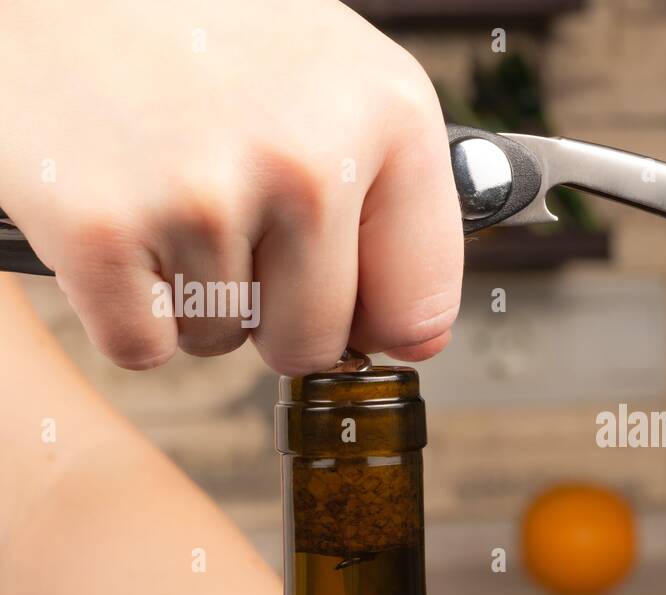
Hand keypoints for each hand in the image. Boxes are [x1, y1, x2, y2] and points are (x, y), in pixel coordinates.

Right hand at [0, 0, 460, 373]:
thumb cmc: (205, 31)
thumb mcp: (339, 76)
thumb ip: (395, 200)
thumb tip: (416, 338)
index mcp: (389, 114)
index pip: (418, 309)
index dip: (373, 319)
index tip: (343, 290)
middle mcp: (308, 158)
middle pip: (314, 343)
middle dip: (272, 310)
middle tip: (227, 214)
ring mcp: (204, 194)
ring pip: (222, 341)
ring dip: (192, 297)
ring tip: (168, 193)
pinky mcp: (102, 227)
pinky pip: (143, 347)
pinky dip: (124, 308)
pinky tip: (121, 220)